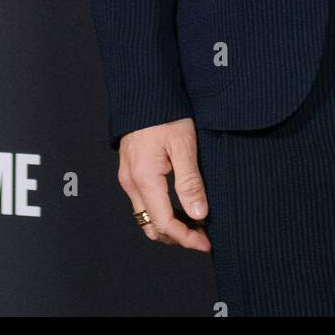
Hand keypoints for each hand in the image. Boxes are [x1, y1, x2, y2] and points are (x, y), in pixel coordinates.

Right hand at [118, 118, 210, 250]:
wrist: (144, 91)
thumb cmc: (164, 112)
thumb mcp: (183, 145)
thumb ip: (190, 182)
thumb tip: (199, 214)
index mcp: (144, 178)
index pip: (164, 223)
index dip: (186, 238)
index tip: (206, 243)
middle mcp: (131, 182)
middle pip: (151, 226)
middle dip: (177, 237)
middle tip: (202, 236)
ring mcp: (128, 177)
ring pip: (145, 216)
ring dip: (168, 226)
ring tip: (194, 224)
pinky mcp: (130, 171)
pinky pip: (143, 202)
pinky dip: (160, 211)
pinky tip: (179, 206)